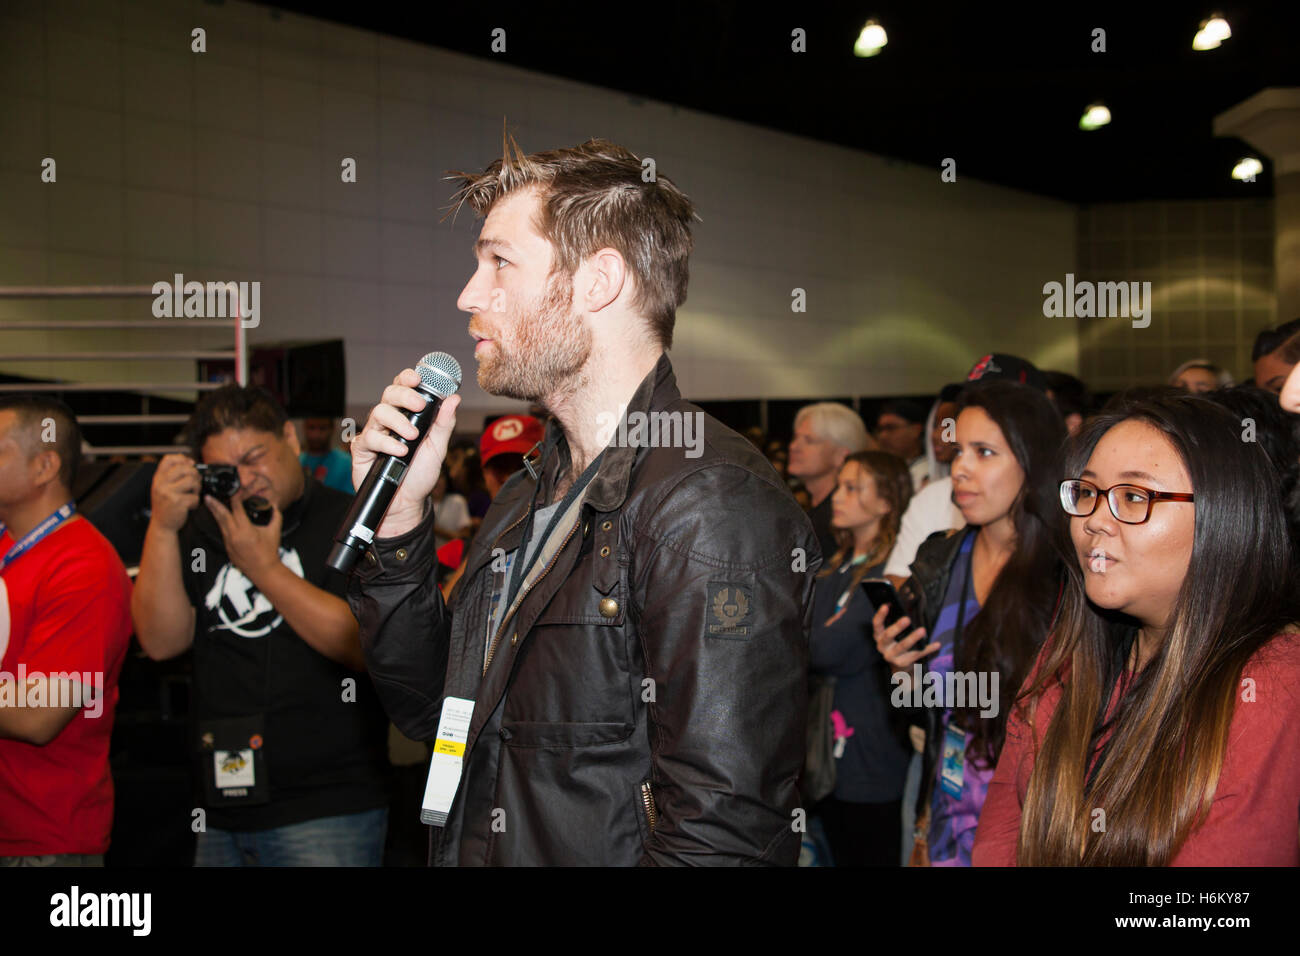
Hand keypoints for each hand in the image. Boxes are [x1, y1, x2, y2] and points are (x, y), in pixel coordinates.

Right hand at [149, 453, 200, 532]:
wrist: (162, 525)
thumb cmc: (166, 505)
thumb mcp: (163, 487)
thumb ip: (172, 475)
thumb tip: (190, 461)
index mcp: (158, 478)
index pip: (168, 459)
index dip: (182, 459)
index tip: (190, 464)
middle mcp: (161, 484)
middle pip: (184, 468)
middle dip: (195, 475)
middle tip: (195, 483)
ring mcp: (168, 493)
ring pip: (192, 481)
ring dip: (197, 488)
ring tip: (193, 494)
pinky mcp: (177, 502)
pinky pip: (195, 497)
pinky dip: (196, 502)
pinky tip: (190, 505)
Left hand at [204, 495, 282, 579]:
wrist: (263, 570)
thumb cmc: (269, 552)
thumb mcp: (274, 531)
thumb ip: (275, 515)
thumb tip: (274, 505)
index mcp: (246, 530)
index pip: (237, 509)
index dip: (236, 498)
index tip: (236, 492)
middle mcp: (234, 536)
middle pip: (222, 516)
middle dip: (214, 505)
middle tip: (207, 497)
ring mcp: (229, 543)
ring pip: (220, 524)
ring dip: (215, 513)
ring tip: (210, 505)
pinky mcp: (227, 548)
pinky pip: (223, 533)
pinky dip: (221, 524)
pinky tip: (220, 519)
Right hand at [354, 369, 461, 535]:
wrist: (407, 503)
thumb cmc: (420, 474)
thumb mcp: (438, 448)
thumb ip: (444, 423)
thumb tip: (454, 398)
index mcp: (406, 414)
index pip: (403, 387)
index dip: (407, 378)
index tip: (418, 378)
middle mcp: (389, 420)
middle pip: (389, 394)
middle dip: (405, 395)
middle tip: (419, 405)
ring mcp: (374, 433)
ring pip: (378, 412)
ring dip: (398, 421)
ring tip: (412, 437)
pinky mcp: (362, 449)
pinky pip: (370, 437)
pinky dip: (387, 443)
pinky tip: (399, 452)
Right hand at [872, 604, 939, 673]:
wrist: (897, 665)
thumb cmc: (896, 642)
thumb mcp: (893, 633)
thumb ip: (896, 622)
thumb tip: (907, 606)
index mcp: (879, 636)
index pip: (877, 624)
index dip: (880, 615)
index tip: (886, 605)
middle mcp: (882, 646)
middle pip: (888, 636)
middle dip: (897, 627)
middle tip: (907, 619)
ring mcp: (892, 656)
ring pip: (903, 646)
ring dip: (913, 638)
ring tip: (922, 630)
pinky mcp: (903, 663)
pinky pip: (917, 654)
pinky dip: (928, 649)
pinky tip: (937, 644)